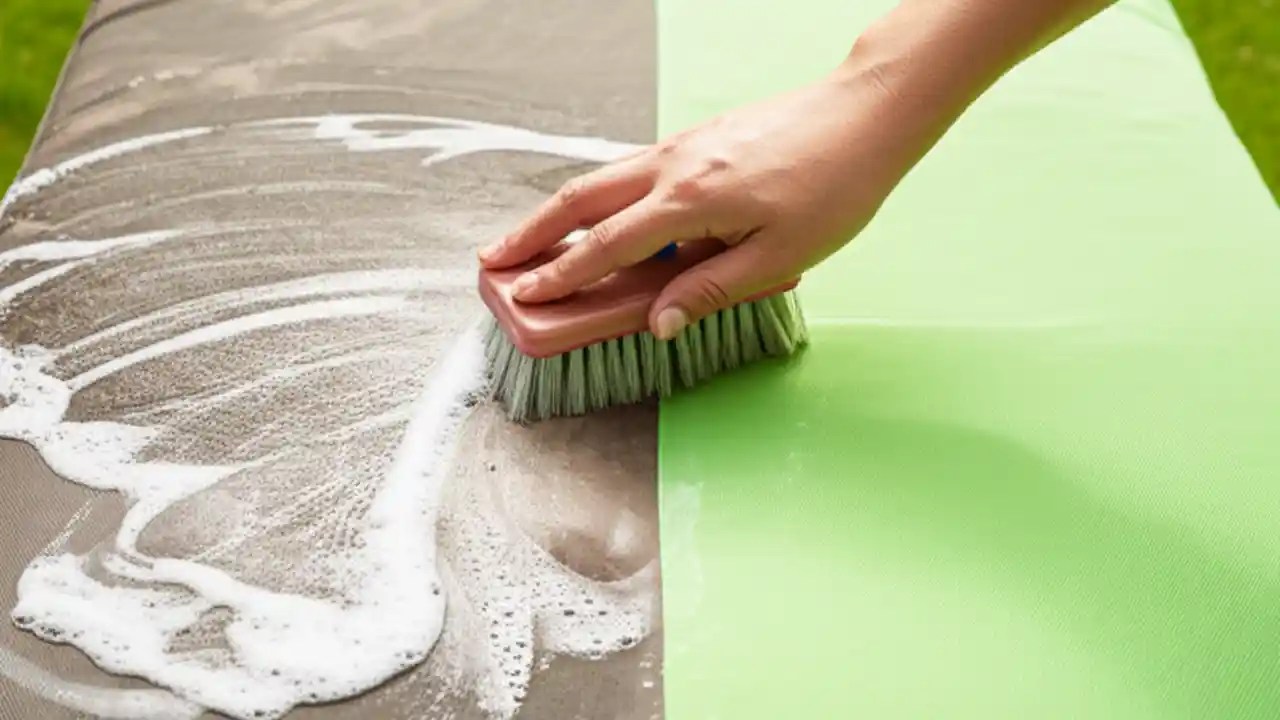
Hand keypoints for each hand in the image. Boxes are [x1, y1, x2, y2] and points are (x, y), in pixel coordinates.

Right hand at [478, 61, 922, 339]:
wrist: (865, 115)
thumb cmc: (833, 186)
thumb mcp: (778, 258)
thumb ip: (709, 290)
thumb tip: (658, 323)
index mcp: (690, 202)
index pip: (607, 247)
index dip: (561, 277)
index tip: (525, 297)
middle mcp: (673, 166)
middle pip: (581, 200)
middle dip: (530, 233)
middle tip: (495, 262)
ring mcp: (682, 147)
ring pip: (602, 180)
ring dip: (558, 212)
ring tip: (530, 241)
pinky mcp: (697, 139)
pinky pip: (632, 171)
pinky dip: (601, 198)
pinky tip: (602, 219)